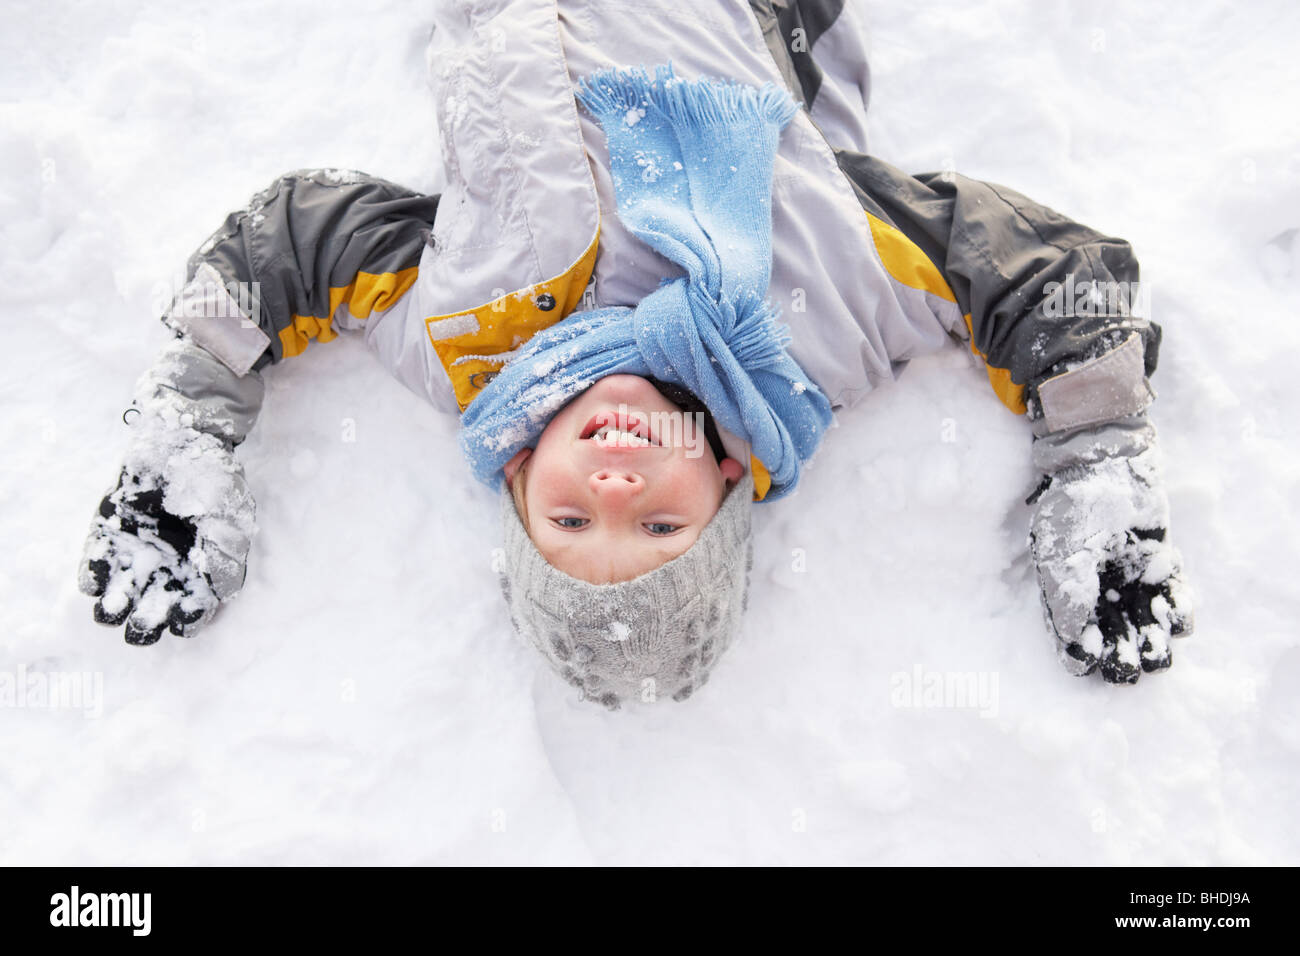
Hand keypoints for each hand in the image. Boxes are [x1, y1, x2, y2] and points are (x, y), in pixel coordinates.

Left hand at [78, 420, 255, 643]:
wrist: (179, 436)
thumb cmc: (212, 477)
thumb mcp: (229, 517)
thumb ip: (225, 558)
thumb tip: (221, 596)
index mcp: (199, 571)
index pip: (192, 611)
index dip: (188, 621)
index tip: (183, 618)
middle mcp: (165, 570)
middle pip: (152, 614)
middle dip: (145, 624)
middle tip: (143, 621)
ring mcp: (135, 555)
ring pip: (118, 598)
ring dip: (113, 610)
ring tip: (111, 609)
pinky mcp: (107, 537)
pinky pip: (94, 567)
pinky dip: (92, 578)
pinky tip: (96, 582)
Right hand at [1028, 417, 1193, 682]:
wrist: (1103, 466)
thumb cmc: (1071, 510)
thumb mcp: (1057, 560)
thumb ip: (1065, 606)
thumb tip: (1074, 653)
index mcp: (1068, 595)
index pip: (1075, 642)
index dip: (1083, 658)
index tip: (1090, 662)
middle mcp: (1100, 594)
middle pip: (1114, 643)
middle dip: (1121, 661)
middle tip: (1128, 666)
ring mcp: (1130, 581)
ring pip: (1146, 628)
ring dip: (1152, 647)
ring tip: (1156, 654)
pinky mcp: (1159, 566)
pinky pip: (1172, 601)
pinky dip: (1177, 615)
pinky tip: (1175, 623)